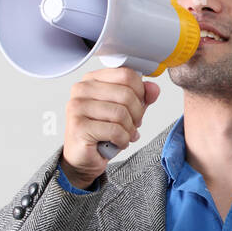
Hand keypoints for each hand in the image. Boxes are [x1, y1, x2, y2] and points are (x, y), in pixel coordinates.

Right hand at [60, 67, 160, 188]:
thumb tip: (154, 88)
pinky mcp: (78, 126)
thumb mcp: (126, 110)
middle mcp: (82, 89)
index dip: (140, 92)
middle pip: (126, 94)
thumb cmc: (102, 132)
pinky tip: (118, 142)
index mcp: (92, 79)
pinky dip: (123, 139)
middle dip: (137, 113)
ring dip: (130, 129)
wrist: (83, 156)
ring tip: (125, 134)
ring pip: (121, 113)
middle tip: (133, 124)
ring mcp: (77, 107)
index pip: (126, 74)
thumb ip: (141, 97)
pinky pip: (114, 130)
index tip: (139, 105)